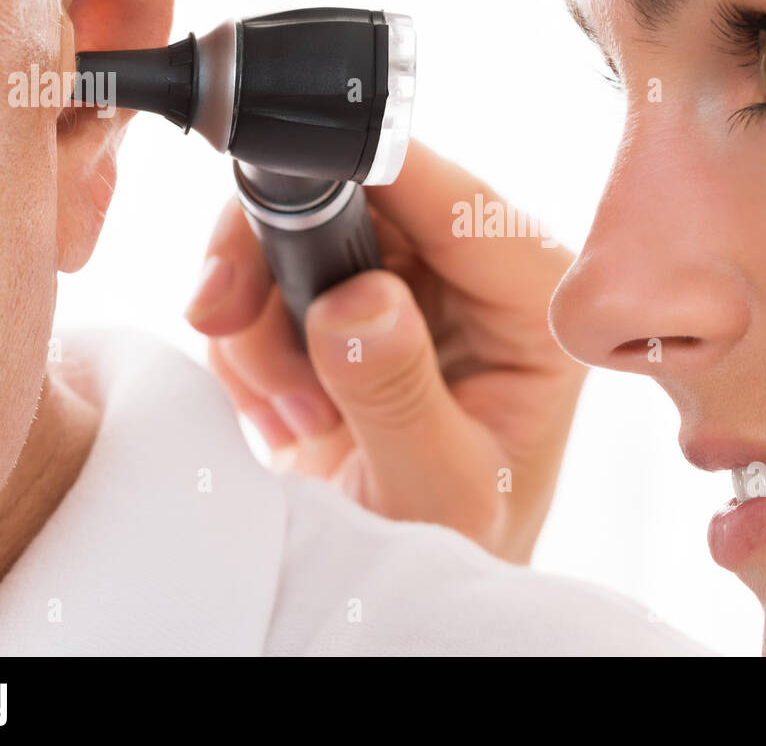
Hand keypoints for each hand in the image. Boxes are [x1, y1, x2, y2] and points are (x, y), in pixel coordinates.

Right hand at [185, 142, 586, 561]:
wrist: (393, 588)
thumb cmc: (453, 546)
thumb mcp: (437, 489)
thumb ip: (398, 396)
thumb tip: (355, 298)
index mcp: (530, 302)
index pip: (454, 199)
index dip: (362, 176)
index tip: (276, 197)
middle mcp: (472, 275)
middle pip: (357, 193)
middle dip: (281, 266)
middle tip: (235, 330)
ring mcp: (404, 282)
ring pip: (295, 228)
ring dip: (261, 320)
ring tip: (301, 413)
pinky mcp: (346, 300)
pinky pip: (263, 277)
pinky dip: (249, 341)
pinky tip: (287, 409)